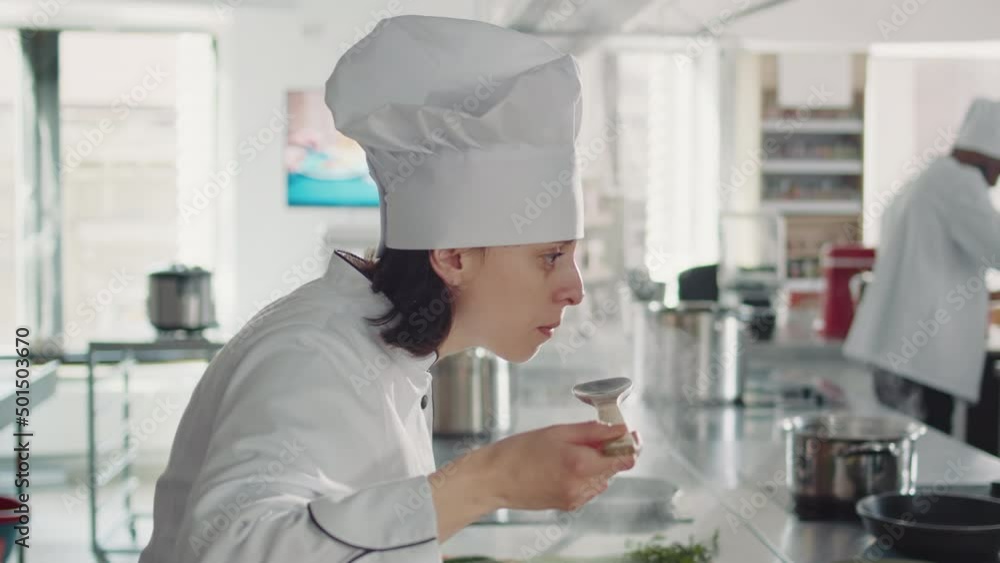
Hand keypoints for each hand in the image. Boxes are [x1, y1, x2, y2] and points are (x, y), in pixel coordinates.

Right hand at [479, 421, 638, 511]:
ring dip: (595, 464)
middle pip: (614, 468)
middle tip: (588, 437)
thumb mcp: (558, 432)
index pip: (624, 458)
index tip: (627, 434)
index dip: (630, 444)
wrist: (495, 479)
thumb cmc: (520, 451)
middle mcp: (582, 486)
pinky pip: (588, 488)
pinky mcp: (569, 505)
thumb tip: (619, 429)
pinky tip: (562, 467)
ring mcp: (576, 498)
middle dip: (607, 451)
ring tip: (568, 453)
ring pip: (602, 478)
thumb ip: (593, 431)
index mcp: (581, 464)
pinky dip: (583, 476)